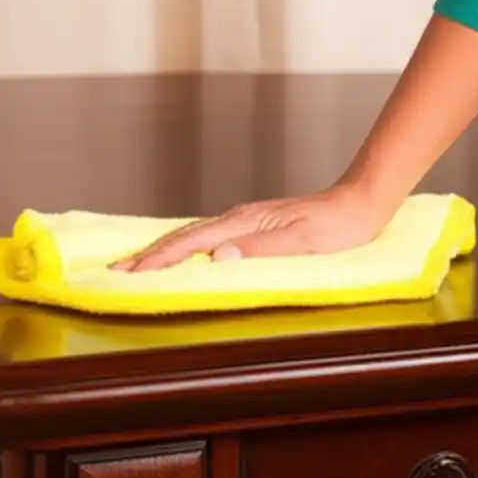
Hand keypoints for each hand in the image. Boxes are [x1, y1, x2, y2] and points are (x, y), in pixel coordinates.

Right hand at [112, 183, 393, 271]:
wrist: (360, 205)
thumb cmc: (338, 228)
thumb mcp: (303, 243)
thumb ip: (260, 250)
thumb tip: (218, 257)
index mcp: (245, 223)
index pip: (192, 243)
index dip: (160, 260)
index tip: (131, 273)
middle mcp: (240, 218)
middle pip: (184, 236)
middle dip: (150, 255)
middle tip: (117, 271)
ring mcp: (247, 219)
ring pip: (194, 234)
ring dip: (164, 250)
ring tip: (139, 263)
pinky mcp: (255, 224)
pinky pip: (210, 235)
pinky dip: (187, 245)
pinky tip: (183, 253)